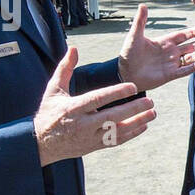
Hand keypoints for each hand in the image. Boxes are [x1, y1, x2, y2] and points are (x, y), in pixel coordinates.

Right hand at [34, 47, 155, 165]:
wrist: (41, 144)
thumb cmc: (49, 113)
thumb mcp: (53, 89)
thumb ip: (65, 69)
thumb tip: (74, 48)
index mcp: (73, 108)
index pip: (98, 99)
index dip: (116, 93)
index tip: (133, 87)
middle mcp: (83, 124)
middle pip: (112, 116)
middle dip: (133, 109)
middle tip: (150, 100)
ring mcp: (90, 137)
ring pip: (118, 131)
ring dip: (137, 122)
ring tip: (153, 112)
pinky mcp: (94, 146)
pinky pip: (116, 141)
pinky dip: (131, 134)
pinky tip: (144, 125)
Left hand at [117, 4, 194, 90]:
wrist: (125, 73)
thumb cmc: (128, 54)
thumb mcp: (135, 36)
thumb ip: (140, 21)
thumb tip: (143, 5)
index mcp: (164, 42)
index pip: (182, 36)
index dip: (192, 32)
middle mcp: (170, 53)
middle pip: (190, 47)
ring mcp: (171, 64)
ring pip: (190, 58)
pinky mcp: (169, 75)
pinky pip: (184, 71)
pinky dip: (192, 67)